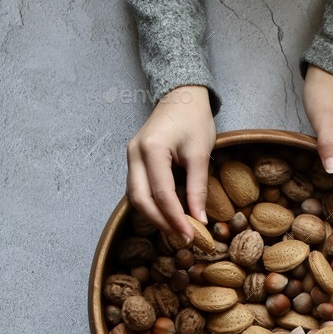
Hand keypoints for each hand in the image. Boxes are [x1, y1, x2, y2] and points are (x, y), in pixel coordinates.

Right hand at [126, 85, 215, 239]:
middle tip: (183, 238)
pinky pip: (138, 190)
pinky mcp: (134, 161)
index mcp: (152, 149)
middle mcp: (134, 154)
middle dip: (161, 222)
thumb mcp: (201, 153)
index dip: (176, 219)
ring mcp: (130, 158)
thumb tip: (199, 219)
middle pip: (140, 200)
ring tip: (177, 230)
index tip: (192, 236)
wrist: (181, 96)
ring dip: (155, 217)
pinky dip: (152, 206)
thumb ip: (198, 187)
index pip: (162, 194)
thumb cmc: (194, 119)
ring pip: (136, 198)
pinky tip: (168, 215)